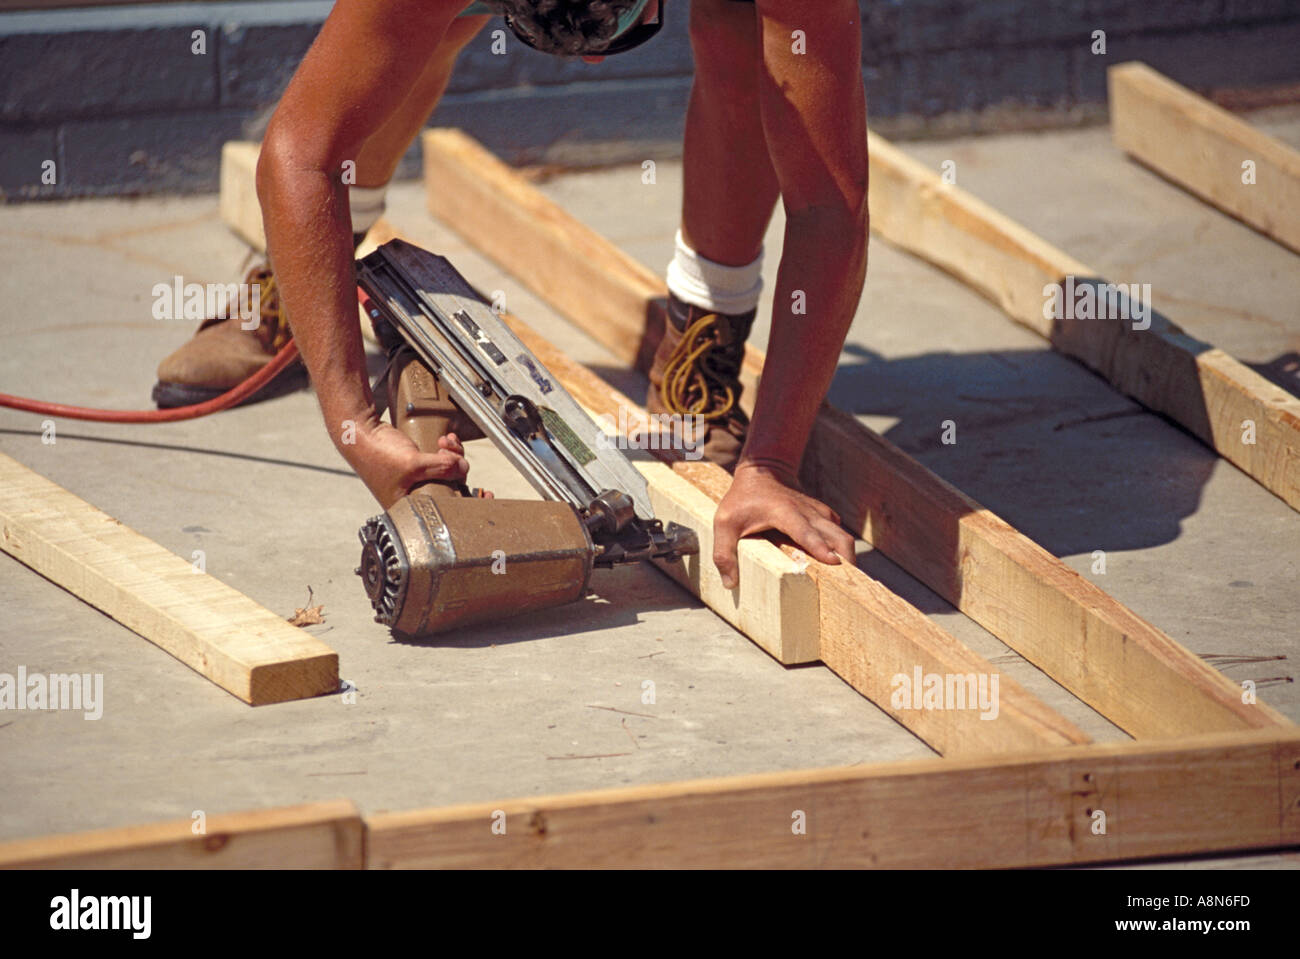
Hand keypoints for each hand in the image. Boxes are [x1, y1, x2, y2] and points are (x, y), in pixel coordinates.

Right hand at [342, 416, 471, 508]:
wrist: (360, 432)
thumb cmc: (376, 455)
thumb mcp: (413, 464)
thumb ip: (442, 467)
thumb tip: (464, 467)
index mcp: (411, 508)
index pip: (447, 513)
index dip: (470, 504)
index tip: (486, 495)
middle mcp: (416, 497)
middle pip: (452, 487)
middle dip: (458, 468)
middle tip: (455, 456)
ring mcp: (419, 481)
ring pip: (449, 471)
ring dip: (453, 455)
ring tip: (445, 443)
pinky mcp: (420, 466)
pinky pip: (442, 460)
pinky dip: (447, 450)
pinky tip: (445, 440)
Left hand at [712, 461, 855, 589]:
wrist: (761, 472)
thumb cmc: (741, 499)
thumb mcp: (724, 523)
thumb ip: (723, 553)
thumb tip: (730, 584)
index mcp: (784, 512)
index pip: (806, 532)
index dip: (820, 547)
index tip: (833, 562)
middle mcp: (806, 512)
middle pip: (836, 535)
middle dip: (845, 558)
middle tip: (847, 585)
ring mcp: (817, 512)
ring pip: (841, 534)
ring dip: (846, 555)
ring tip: (845, 581)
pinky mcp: (821, 515)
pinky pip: (837, 531)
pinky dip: (840, 547)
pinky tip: (836, 564)